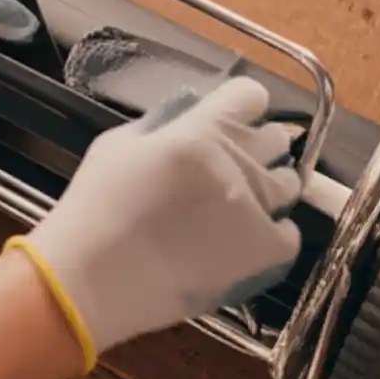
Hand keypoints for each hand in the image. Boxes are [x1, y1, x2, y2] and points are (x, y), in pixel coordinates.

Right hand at [17, 77, 302, 367]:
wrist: (89, 282)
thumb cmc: (94, 209)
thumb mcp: (118, 145)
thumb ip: (163, 121)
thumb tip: (195, 108)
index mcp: (198, 133)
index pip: (251, 95)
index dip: (239, 106)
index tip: (229, 120)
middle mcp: (235, 166)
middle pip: (275, 138)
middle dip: (253, 146)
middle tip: (225, 167)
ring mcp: (254, 212)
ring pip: (289, 183)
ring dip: (267, 187)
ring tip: (235, 206)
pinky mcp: (262, 255)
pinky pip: (290, 233)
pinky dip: (273, 233)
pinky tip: (244, 239)